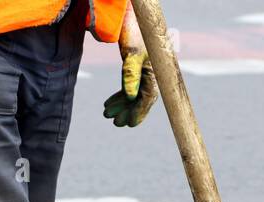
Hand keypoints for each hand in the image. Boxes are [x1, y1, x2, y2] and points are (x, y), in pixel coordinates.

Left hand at [103, 4, 157, 127]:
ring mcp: (146, 71)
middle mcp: (154, 72)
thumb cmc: (136, 30)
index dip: (140, 112)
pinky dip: (120, 95)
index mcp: (156, 70)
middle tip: (115, 123)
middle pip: (142, 99)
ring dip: (122, 105)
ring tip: (107, 114)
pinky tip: (109, 103)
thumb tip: (130, 96)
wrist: (136, 15)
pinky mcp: (138, 67)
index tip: (130, 124)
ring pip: (134, 94)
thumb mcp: (132, 52)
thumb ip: (131, 73)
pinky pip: (131, 86)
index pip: (149, 97)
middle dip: (128, 111)